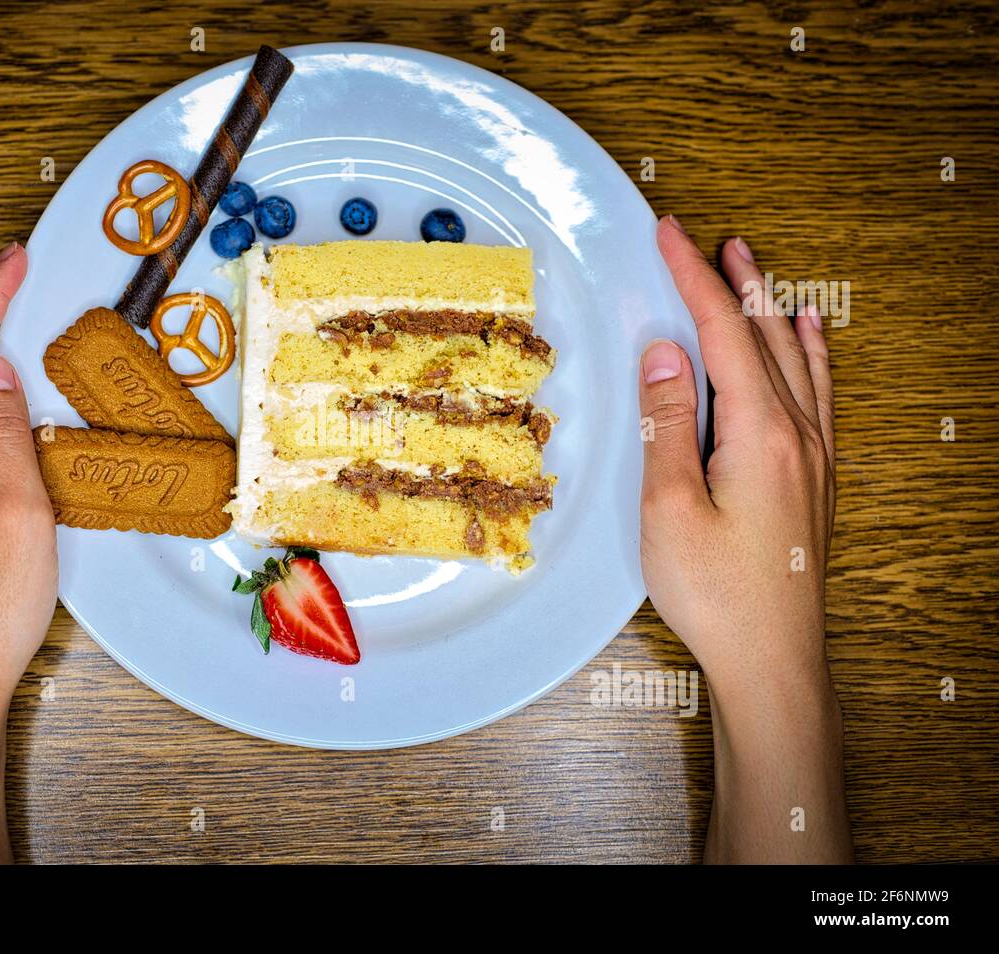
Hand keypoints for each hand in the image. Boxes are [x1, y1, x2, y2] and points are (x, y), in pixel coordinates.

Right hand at [638, 216, 849, 862]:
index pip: (722, 333)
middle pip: (763, 336)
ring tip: (756, 268)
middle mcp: (796, 434)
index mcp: (759, 432)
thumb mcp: (669, 508)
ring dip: (771, 309)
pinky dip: (811, 355)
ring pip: (795, 359)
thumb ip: (667, 424)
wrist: (773, 658)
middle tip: (711, 238)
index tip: (670, 232)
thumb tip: (666, 352)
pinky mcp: (814, 480)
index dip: (694, 277)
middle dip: (735, 282)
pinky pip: (819, 394)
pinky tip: (810, 340)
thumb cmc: (716, 592)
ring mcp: (813, 457)